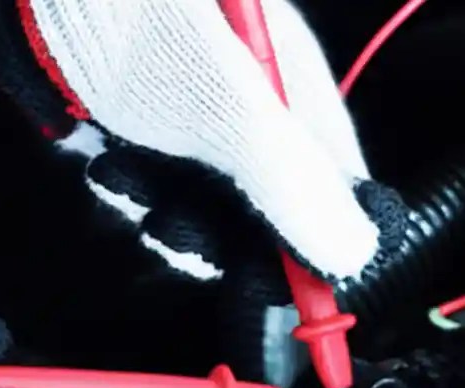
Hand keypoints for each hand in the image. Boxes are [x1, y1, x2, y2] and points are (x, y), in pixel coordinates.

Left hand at [0, 0, 405, 281]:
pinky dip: (132, 190)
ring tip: (128, 178)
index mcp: (298, 93)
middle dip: (225, 237)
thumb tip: (355, 254)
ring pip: (209, 209)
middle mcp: (258, 109)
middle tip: (178, 227)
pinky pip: (158, 189)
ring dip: (168, 214)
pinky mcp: (146, 130)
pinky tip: (109, 164)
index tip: (286, 283)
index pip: (339, 189)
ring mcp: (199, 121)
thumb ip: (293, 182)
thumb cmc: (143, 14)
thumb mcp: (227, 108)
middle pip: (272, 211)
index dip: (319, 243)